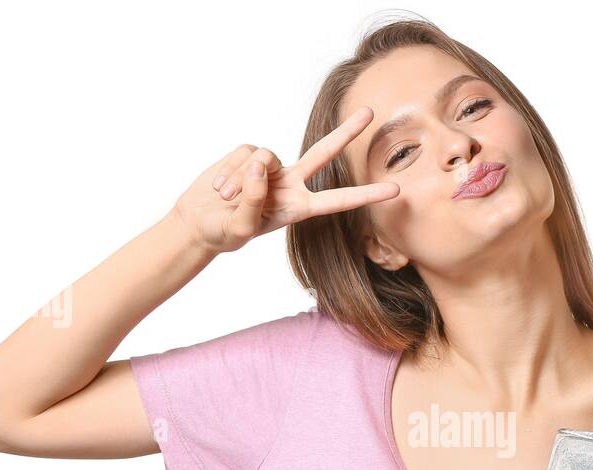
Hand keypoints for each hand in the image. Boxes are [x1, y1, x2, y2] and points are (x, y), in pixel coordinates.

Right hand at [168, 105, 399, 253]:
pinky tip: (220, 187)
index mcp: (298, 208)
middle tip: (370, 112)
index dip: (366, 195)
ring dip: (241, 180)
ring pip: (265, 158)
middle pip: (324, 153)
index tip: (395, 191)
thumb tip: (262, 166)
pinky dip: (229, 171)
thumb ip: (253, 201)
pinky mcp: (249, 155)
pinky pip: (244, 154)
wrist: (197, 222)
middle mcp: (290, 184)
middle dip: (346, 133)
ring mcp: (271, 168)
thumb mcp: (239, 229)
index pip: (338, 200)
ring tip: (226, 198)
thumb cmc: (221, 233)